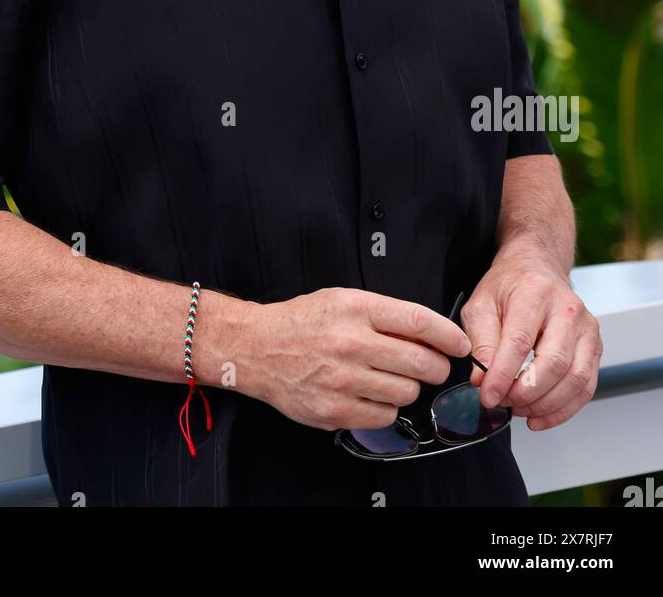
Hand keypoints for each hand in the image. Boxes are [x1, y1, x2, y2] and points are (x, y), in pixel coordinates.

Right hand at [246, 288, 470, 431]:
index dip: (448, 335)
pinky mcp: (335, 410)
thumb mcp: (343, 301)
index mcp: (356, 308)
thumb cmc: (303, 322)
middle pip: (419, 362)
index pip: (418, 321)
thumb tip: (430, 333)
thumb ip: (384, 314)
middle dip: (436, 367)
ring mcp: (343, 380)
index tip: (460, 344)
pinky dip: (385, 408)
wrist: (258, 348)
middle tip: (433, 367)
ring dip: (407, 387)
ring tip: (391, 378)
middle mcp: (351, 342)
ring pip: (406, 392)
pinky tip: (371, 394)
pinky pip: (384, 416)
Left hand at [463, 256, 602, 430]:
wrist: (538, 268)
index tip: (488, 395)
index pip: (520, 341)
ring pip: (575, 379)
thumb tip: (482, 379)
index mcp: (535, 292)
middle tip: (502, 402)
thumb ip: (481, 342)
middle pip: (554, 363)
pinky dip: (563, 409)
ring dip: (545, 404)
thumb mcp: (481, 305)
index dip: (503, 374)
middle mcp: (567, 308)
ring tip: (518, 409)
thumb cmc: (509, 287)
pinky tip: (539, 416)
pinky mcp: (595, 346)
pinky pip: (586, 387)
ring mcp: (587, 328)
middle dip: (525, 392)